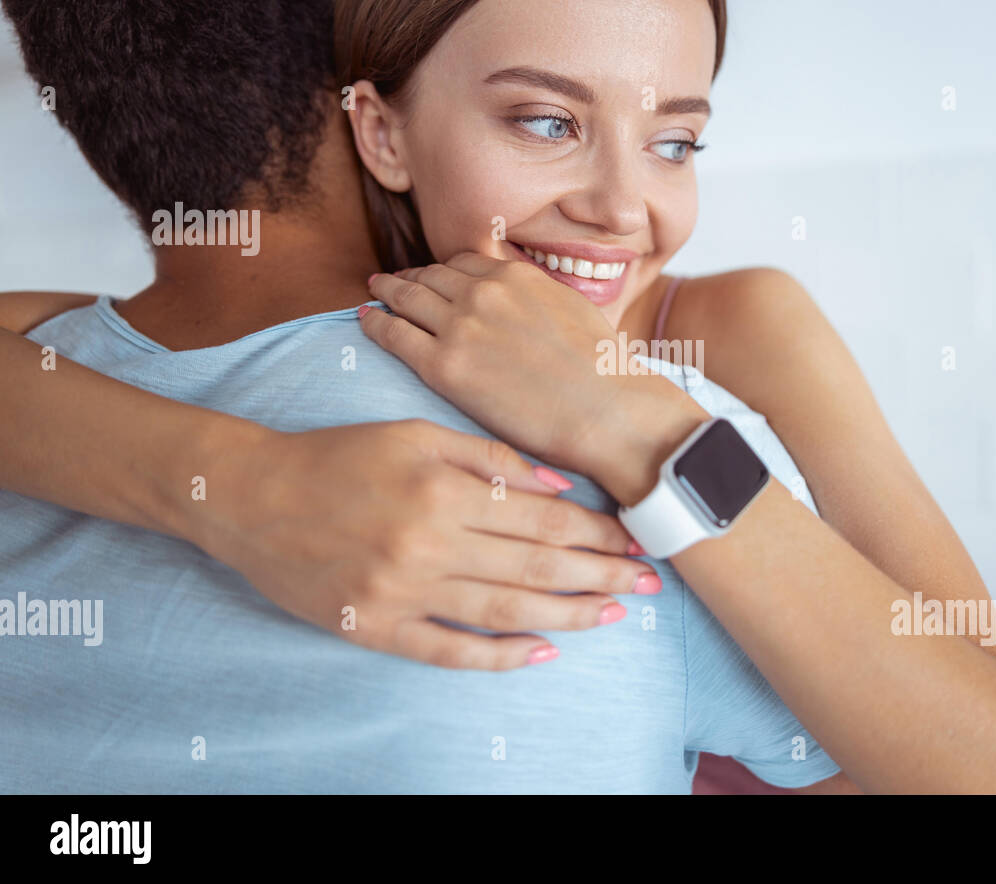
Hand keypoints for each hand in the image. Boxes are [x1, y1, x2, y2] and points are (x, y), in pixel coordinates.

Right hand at [193, 419, 658, 669]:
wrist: (250, 497)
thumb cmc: (339, 456)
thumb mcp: (415, 433)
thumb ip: (490, 457)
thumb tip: (558, 486)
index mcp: (444, 490)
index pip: (543, 520)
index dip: (596, 534)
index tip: (636, 541)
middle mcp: (429, 544)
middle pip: (536, 568)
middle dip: (601, 577)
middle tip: (649, 587)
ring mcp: (403, 592)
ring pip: (505, 612)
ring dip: (567, 616)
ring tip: (613, 616)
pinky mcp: (377, 627)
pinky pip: (448, 651)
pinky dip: (499, 657)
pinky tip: (542, 653)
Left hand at [363, 255, 712, 504]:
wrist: (608, 409)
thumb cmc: (602, 372)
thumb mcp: (573, 309)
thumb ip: (540, 297)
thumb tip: (528, 300)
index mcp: (517, 277)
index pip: (465, 263)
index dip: (443, 270)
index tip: (432, 276)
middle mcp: (484, 293)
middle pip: (431, 276)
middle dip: (410, 277)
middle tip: (392, 282)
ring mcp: (461, 326)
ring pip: (407, 297)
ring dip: (387, 292)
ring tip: (374, 293)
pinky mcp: (444, 365)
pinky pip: (394, 334)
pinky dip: (375, 322)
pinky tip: (365, 320)